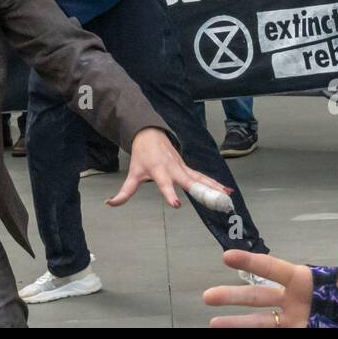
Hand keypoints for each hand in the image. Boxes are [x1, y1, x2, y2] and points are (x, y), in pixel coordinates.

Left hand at [108, 127, 232, 209]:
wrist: (150, 135)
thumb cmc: (142, 156)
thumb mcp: (132, 173)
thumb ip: (124, 192)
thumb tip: (110, 203)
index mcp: (159, 170)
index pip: (165, 184)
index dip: (169, 193)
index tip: (176, 204)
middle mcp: (174, 169)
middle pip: (191, 181)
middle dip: (203, 191)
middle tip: (216, 200)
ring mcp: (183, 167)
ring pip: (201, 178)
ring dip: (214, 187)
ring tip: (227, 197)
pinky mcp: (188, 168)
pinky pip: (203, 177)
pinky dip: (215, 183)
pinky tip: (227, 191)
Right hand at [203, 237, 337, 327]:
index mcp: (303, 280)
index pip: (271, 269)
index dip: (249, 262)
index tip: (227, 257)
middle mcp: (292, 300)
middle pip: (256, 297)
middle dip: (232, 296)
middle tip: (208, 297)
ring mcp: (294, 321)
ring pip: (258, 321)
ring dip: (235, 323)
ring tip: (213, 324)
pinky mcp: (299, 335)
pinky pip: (271, 337)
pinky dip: (252, 336)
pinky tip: (234, 337)